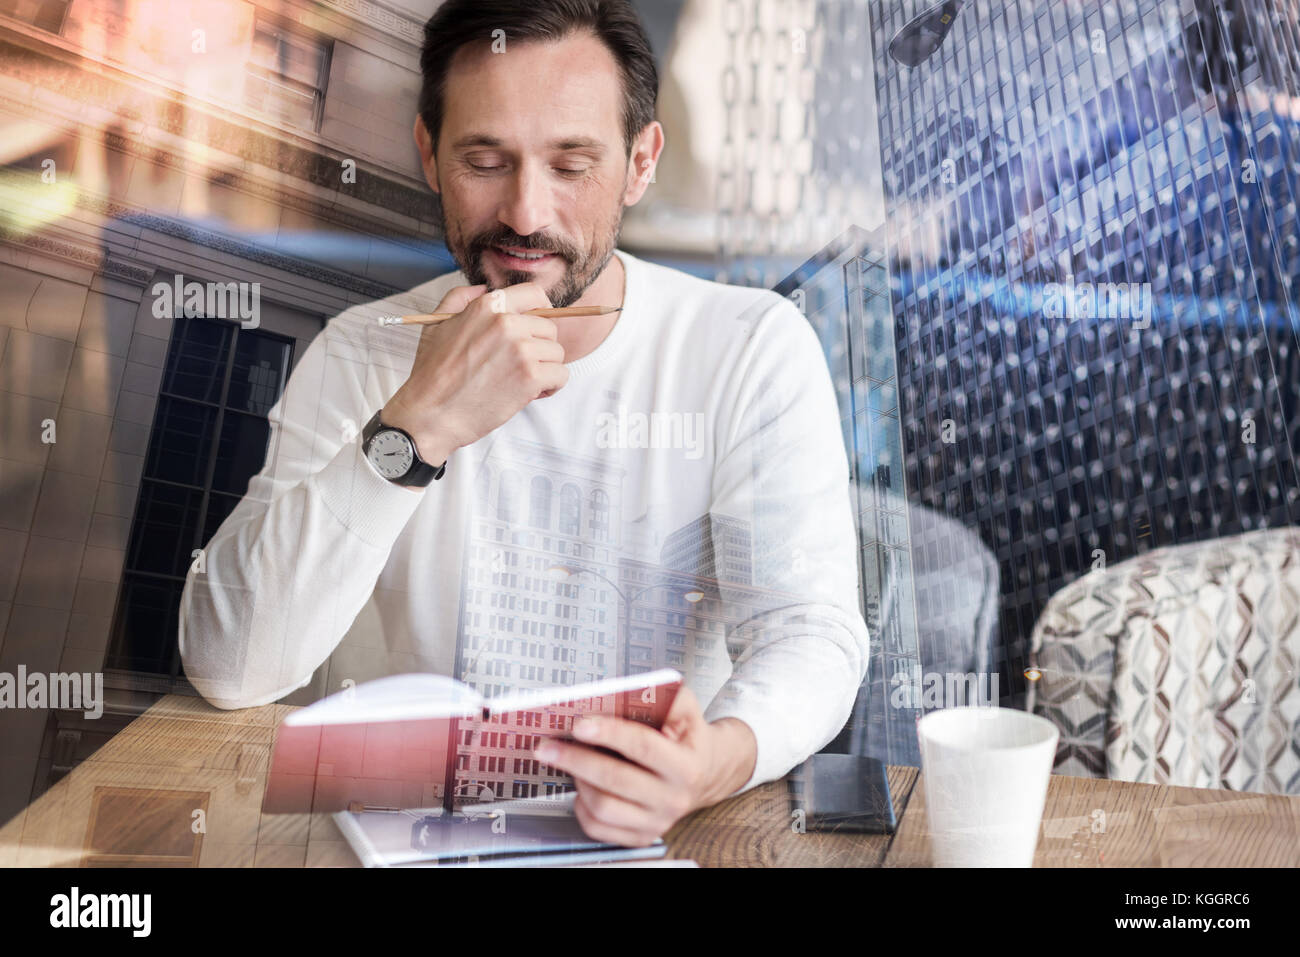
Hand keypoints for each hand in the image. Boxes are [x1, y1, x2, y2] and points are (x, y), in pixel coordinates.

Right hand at [383, 281, 567, 463]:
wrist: (430, 414)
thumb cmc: (432, 373)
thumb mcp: (438, 323)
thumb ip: (460, 298)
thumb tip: (483, 288)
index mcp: (488, 306)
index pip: (535, 294)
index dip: (541, 311)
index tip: (537, 328)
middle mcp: (507, 323)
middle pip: (549, 329)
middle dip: (539, 348)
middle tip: (517, 366)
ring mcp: (521, 349)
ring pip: (557, 353)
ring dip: (544, 369)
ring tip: (520, 381)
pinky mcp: (530, 377)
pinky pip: (561, 376)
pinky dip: (550, 388)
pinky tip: (529, 394)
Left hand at [534, 687, 757, 846]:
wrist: (705, 772)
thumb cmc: (686, 738)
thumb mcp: (687, 709)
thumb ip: (666, 695)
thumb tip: (631, 689)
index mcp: (685, 765)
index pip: (643, 746)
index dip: (609, 733)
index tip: (579, 724)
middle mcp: (672, 798)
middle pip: (614, 779)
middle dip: (575, 759)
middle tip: (547, 745)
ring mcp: (656, 822)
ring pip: (602, 806)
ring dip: (578, 780)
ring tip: (567, 760)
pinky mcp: (640, 836)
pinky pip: (598, 827)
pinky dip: (581, 805)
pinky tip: (581, 784)